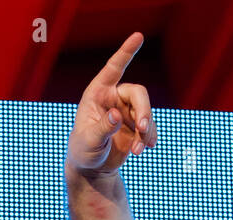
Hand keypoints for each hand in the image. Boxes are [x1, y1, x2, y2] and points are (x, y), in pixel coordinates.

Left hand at [66, 31, 157, 174]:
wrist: (91, 169)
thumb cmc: (83, 151)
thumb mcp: (88, 141)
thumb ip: (102, 128)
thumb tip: (116, 115)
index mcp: (97, 93)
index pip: (114, 68)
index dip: (126, 52)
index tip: (139, 36)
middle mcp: (114, 98)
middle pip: (138, 94)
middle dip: (145, 111)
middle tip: (143, 129)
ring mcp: (126, 112)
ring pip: (146, 112)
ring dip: (146, 131)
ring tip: (138, 150)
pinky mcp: (135, 127)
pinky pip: (149, 127)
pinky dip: (148, 139)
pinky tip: (140, 151)